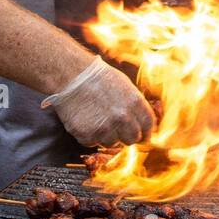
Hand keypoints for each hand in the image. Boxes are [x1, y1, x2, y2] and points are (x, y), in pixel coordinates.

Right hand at [42, 56, 156, 146]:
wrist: (71, 75)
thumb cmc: (98, 78)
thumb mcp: (125, 86)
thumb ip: (136, 106)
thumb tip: (143, 125)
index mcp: (135, 103)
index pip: (148, 126)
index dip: (145, 131)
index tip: (141, 134)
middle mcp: (122, 118)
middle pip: (132, 139)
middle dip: (126, 135)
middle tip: (116, 126)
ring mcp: (104, 128)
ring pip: (112, 143)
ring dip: (107, 135)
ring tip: (97, 118)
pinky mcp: (86, 135)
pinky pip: (93, 143)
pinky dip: (90, 135)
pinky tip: (86, 120)